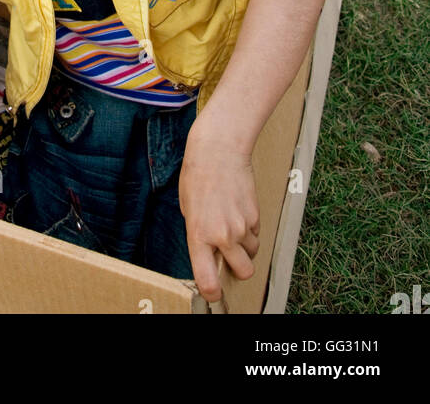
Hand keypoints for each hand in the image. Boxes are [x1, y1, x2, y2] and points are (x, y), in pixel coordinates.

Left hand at [179, 127, 260, 303]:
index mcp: (199, 235)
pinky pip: (256, 233)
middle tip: (229, 254)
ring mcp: (242, 226)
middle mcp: (223, 236)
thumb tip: (209, 250)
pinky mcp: (255, 215)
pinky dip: (250, 229)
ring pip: (252, 252)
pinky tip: (238, 209)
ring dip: (245, 246)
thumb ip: (199, 233)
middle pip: (243, 272)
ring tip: (232, 224)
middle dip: (238, 267)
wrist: (218, 150)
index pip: (208, 281)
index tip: (212, 292)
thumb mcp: (187, 208)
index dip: (212, 292)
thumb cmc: (197, 175)